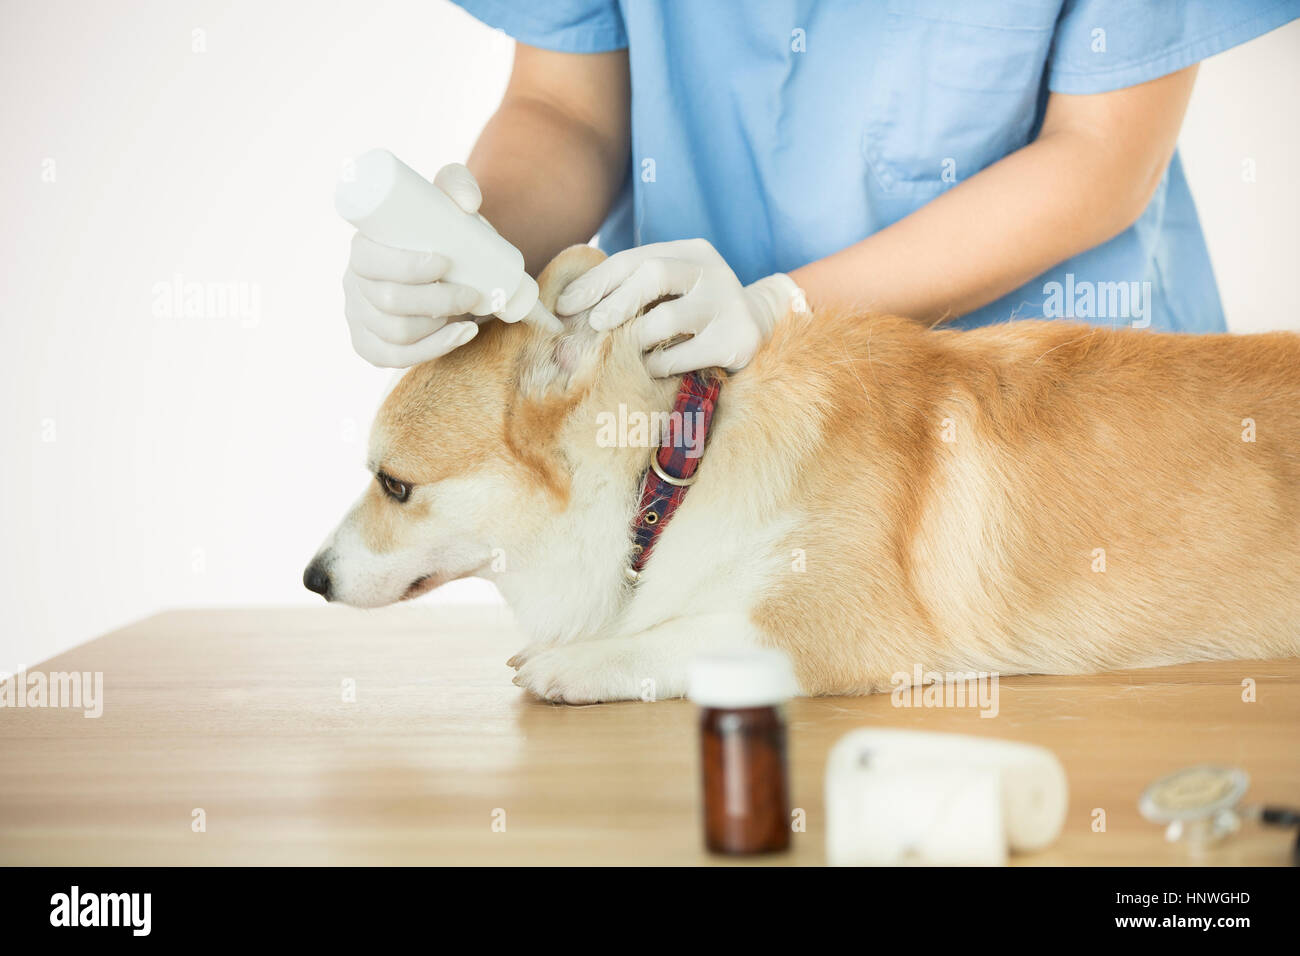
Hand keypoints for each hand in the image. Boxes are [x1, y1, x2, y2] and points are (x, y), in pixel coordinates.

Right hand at [343, 163, 489, 367]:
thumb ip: (457, 185)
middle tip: (471, 294)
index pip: (369, 260)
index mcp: (361, 248)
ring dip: (437, 326)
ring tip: (468, 312)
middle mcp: (352, 284)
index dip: (405, 266)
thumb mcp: (446, 203)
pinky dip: (434, 349)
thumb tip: (468, 204)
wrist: (445, 271)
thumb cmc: (442, 234)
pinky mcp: (371, 346)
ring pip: (396, 332)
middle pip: (388, 301)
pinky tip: (462, 335)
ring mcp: (359, 318)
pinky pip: (395, 358)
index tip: (444, 262)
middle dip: (435, 300)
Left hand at [553, 238, 800, 376]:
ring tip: (629, 352)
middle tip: (595, 325)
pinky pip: (682, 355)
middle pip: (653, 274)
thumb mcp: (673, 292)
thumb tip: (568, 323)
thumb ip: (630, 296)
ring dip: (636, 340)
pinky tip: (653, 368)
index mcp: (690, 252)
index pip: (633, 258)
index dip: (595, 282)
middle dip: (616, 301)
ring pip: (666, 319)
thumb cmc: (699, 313)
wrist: (763, 330)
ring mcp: (727, 304)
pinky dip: (658, 364)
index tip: (565, 306)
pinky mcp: (736, 340)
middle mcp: (711, 271)